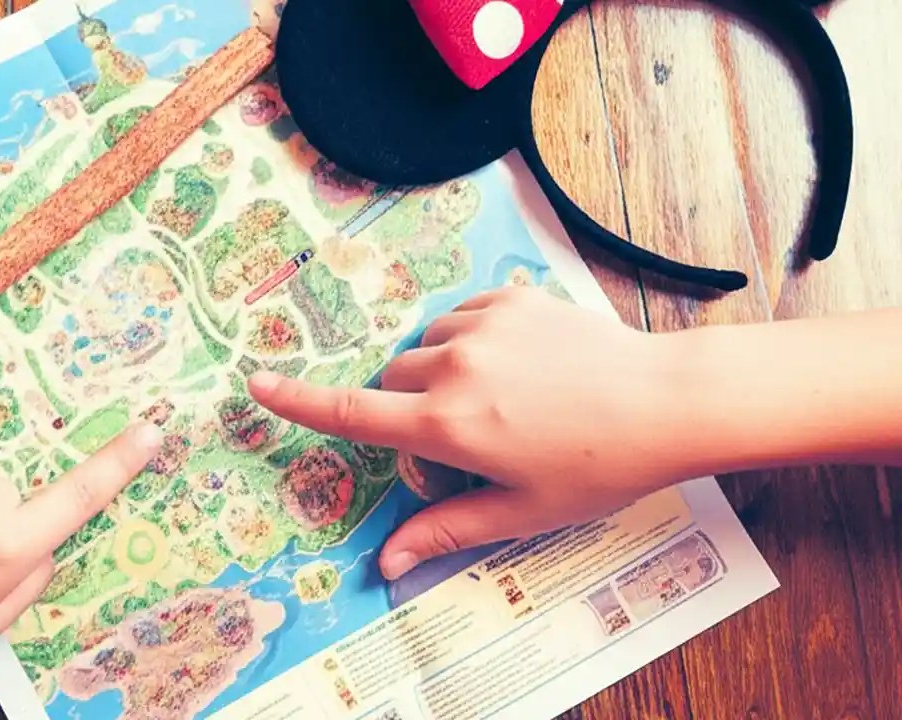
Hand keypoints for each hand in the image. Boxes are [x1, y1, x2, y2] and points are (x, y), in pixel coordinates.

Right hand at [249, 287, 688, 580]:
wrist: (665, 401)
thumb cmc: (596, 468)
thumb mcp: (520, 511)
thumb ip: (444, 528)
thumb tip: (385, 563)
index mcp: (450, 425)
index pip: (353, 415)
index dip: (298, 402)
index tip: (257, 385)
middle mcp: (455, 369)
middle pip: (390, 383)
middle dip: (405, 410)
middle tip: (460, 439)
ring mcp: (482, 327)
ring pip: (424, 350)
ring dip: (438, 373)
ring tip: (497, 398)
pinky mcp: (509, 299)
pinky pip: (459, 318)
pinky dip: (469, 341)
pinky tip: (514, 365)